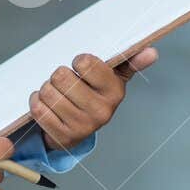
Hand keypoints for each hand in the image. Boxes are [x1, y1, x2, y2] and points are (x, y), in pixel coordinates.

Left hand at [28, 47, 157, 151]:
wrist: (77, 130)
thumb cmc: (94, 96)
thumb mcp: (112, 78)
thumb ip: (129, 62)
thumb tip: (152, 52)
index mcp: (114, 92)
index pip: (86, 63)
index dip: (78, 61)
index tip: (80, 67)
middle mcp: (101, 111)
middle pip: (61, 76)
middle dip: (58, 75)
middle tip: (65, 82)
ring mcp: (82, 126)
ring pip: (48, 92)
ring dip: (46, 89)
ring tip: (56, 93)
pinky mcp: (62, 137)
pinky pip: (39, 109)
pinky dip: (37, 103)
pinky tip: (47, 104)